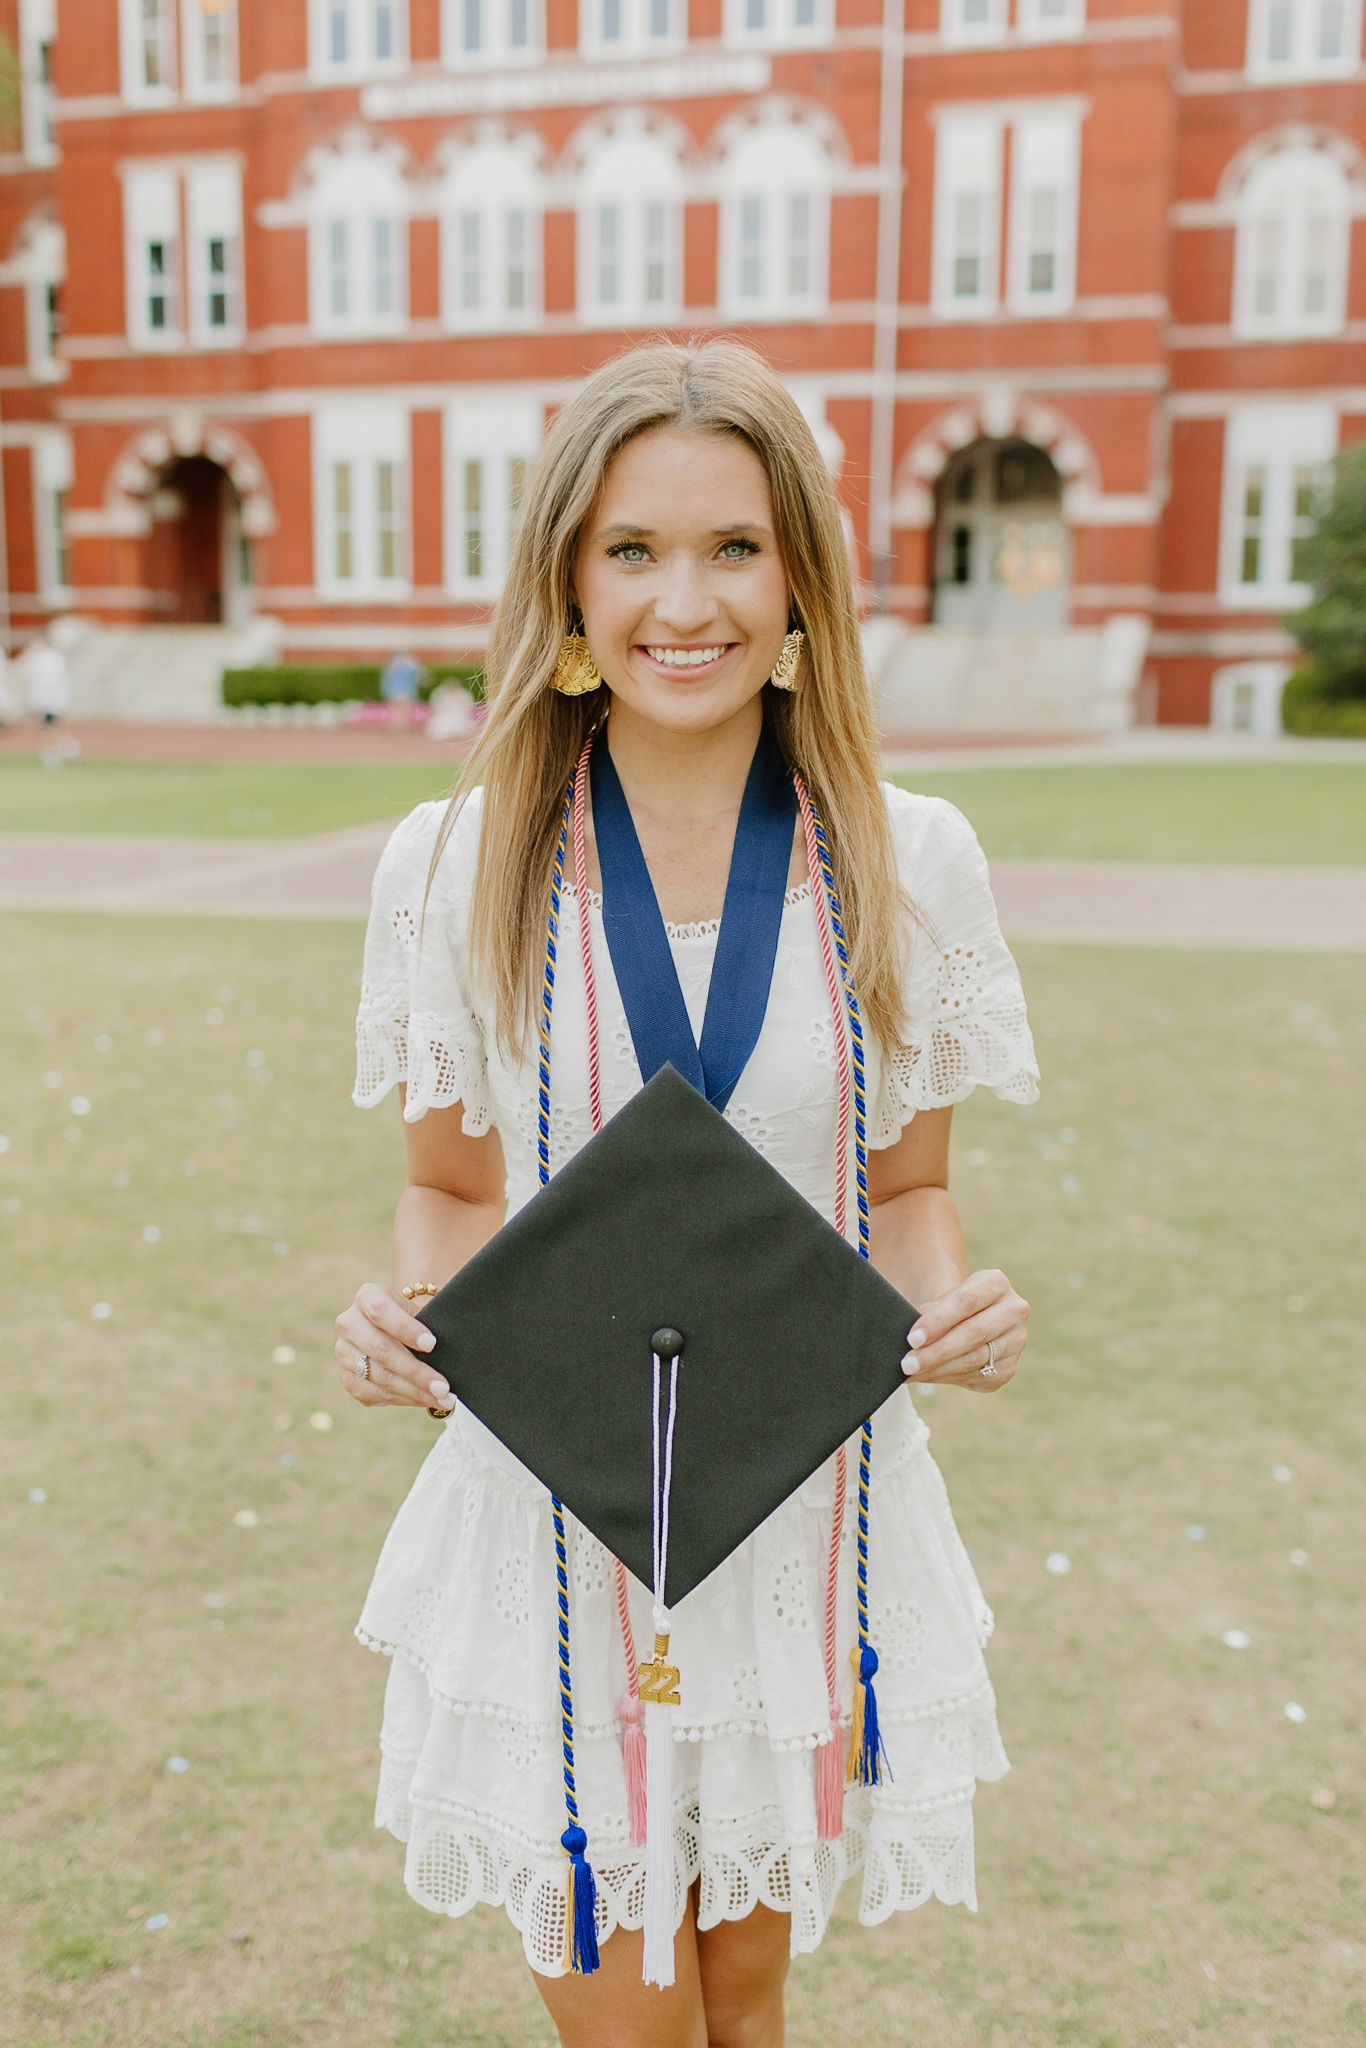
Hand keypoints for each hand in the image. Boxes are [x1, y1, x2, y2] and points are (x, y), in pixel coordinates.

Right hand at [334, 1282, 453, 1411]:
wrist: (393, 1329)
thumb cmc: (413, 1318)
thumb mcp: (418, 1311)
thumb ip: (427, 1326)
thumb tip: (447, 1356)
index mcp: (367, 1297)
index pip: (381, 1312)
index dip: (406, 1329)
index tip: (432, 1344)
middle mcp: (349, 1324)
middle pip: (382, 1350)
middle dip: (417, 1372)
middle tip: (444, 1387)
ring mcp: (344, 1353)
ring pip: (380, 1377)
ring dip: (415, 1392)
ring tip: (442, 1399)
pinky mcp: (348, 1378)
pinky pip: (376, 1394)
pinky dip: (405, 1399)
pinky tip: (425, 1400)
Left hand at [901, 1268, 1028, 1392]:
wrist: (968, 1320)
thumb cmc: (950, 1307)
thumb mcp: (940, 1301)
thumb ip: (929, 1315)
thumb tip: (911, 1341)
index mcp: (996, 1283)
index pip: (965, 1302)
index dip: (938, 1321)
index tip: (912, 1338)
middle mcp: (1014, 1310)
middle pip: (973, 1333)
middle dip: (936, 1351)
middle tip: (907, 1363)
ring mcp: (1016, 1340)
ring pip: (975, 1359)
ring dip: (938, 1368)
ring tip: (911, 1372)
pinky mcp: (1009, 1367)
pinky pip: (977, 1376)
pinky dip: (948, 1377)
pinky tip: (927, 1376)